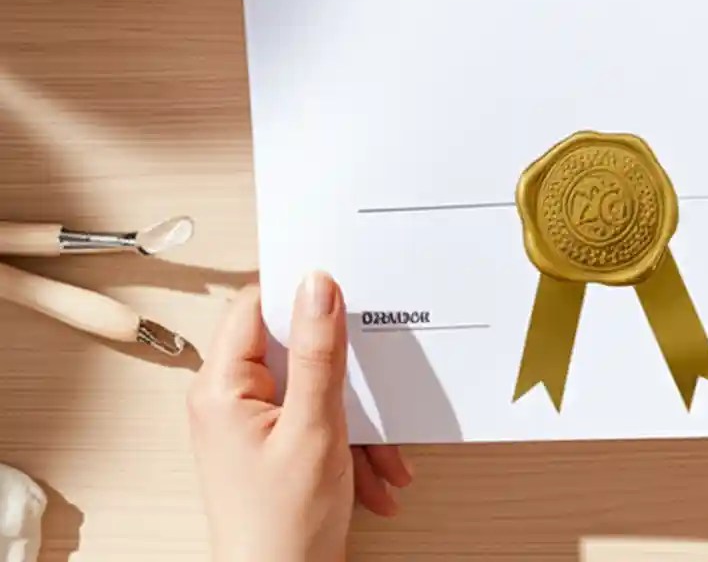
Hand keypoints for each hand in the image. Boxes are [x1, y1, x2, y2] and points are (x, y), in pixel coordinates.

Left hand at [188, 272, 413, 561]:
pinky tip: (374, 477)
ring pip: (314, 390)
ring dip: (356, 421)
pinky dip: (351, 444)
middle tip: (372, 385)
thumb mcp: (315, 427)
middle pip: (294, 350)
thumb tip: (317, 285)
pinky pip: (318, 421)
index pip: (256, 307)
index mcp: (222, 388)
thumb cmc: (282, 528)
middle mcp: (229, 401)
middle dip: (345, 378)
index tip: (344, 292)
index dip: (300, 295)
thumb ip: (318, 352)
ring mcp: (251, 425)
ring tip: (379, 456)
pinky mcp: (273, 445)